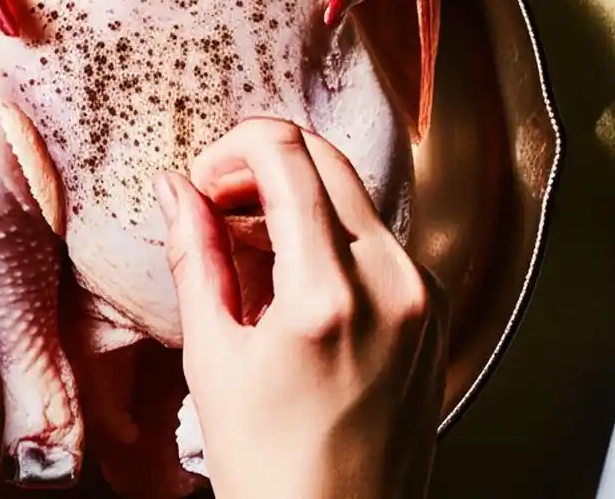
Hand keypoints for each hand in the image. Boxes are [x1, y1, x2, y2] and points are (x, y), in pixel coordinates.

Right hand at [152, 118, 447, 498]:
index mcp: (330, 293)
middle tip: (216, 204)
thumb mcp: (213, 359)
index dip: (234, 149)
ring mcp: (424, 295)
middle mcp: (393, 282)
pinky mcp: (436, 310)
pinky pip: (379, 238)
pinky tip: (292, 277)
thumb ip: (195, 258)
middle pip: (327, 160)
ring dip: (295, 199)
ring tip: (247, 250)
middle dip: (261, 164)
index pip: (288, 156)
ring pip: (354, 197)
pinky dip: (330, 235)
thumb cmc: (272, 469)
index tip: (205, 182)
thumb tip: (178, 191)